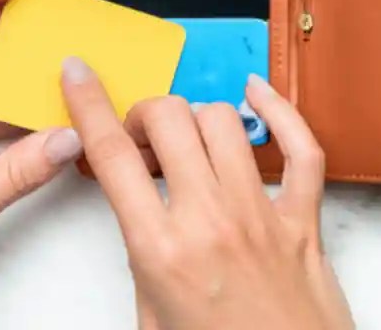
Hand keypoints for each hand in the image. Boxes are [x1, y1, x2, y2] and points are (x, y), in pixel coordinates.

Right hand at [60, 58, 352, 329]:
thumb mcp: (150, 315)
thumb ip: (142, 254)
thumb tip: (138, 210)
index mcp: (161, 250)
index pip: (112, 154)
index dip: (87, 103)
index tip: (77, 74)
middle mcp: (210, 222)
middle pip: (168, 119)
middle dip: (144, 113)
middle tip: (139, 136)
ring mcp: (261, 216)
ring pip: (224, 119)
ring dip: (194, 117)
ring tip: (186, 138)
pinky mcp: (304, 223)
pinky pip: (301, 148)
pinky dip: (279, 110)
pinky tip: (257, 95)